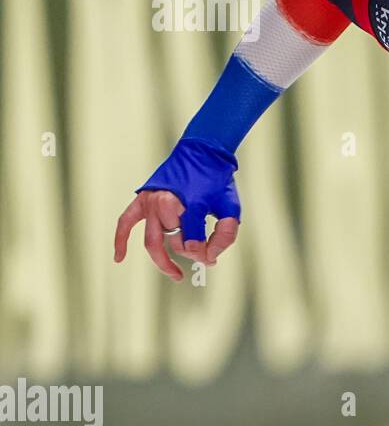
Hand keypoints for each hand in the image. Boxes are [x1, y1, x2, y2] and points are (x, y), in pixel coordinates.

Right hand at [114, 188, 238, 280]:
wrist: (202, 151)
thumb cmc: (217, 180)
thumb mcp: (231, 207)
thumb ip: (224, 234)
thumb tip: (209, 258)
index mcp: (189, 205)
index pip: (194, 243)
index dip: (206, 253)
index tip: (213, 255)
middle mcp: (166, 204)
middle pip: (175, 243)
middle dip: (190, 253)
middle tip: (205, 256)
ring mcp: (151, 202)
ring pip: (153, 240)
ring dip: (163, 261)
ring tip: (176, 275)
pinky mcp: (142, 199)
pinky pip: (126, 222)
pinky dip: (120, 240)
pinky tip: (120, 257)